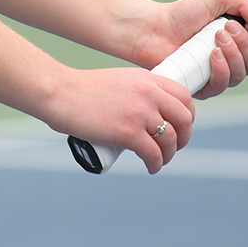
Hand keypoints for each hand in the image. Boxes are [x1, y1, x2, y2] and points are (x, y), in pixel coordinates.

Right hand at [49, 65, 195, 174]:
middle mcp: (149, 94)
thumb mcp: (118, 81)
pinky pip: (154, 154)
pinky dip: (155, 164)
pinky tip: (151, 168)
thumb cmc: (81, 90)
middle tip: (174, 146)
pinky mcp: (128, 132)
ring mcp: (140, 113)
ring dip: (169, 154)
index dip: (188, 115)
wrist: (59, 93)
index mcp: (147, 78)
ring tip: (159, 160)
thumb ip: (136, 93)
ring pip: (171, 140)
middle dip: (184, 137)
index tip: (181, 126)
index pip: (184, 96)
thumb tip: (147, 115)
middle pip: (184, 119)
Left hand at [150, 0, 247, 99]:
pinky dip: (221, 69)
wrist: (154, 28)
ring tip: (215, 37)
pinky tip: (211, 55)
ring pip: (241, 74)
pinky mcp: (203, 86)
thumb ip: (245, 4)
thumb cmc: (183, 14)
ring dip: (233, 54)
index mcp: (240, 39)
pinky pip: (222, 86)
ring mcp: (219, 74)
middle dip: (245, 44)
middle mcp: (233, 59)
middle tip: (225, 28)